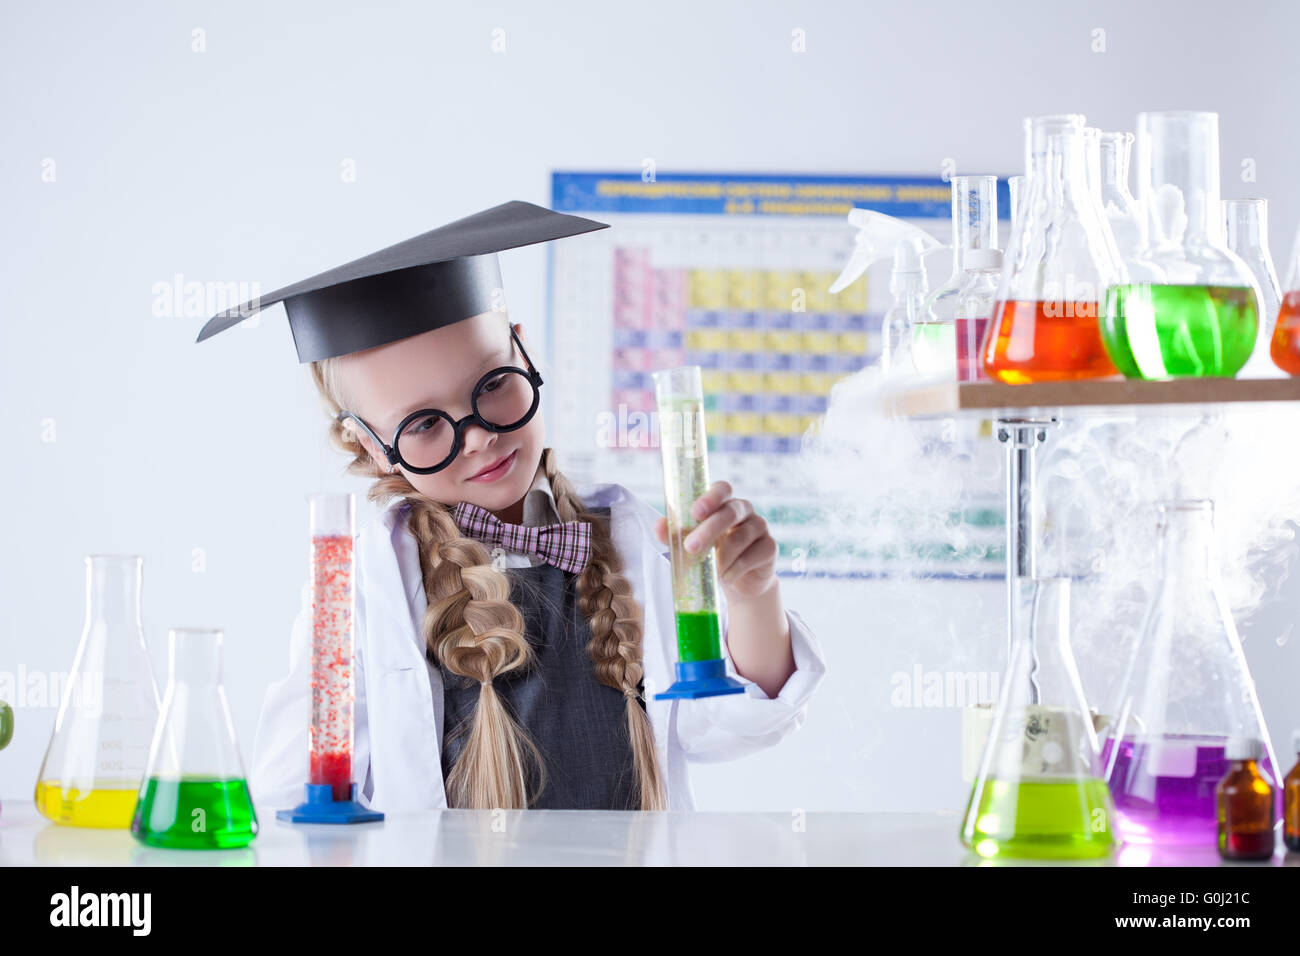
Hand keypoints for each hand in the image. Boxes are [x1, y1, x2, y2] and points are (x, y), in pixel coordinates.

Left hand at [653, 480, 777, 599]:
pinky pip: (753, 556)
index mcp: (724, 503)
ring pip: (741, 537)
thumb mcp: (691, 545)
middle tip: (691, 547)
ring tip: (712, 571)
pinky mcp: (770, 547)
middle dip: (709, 530)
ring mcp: (760, 527)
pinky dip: (736, 568)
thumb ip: (674, 534)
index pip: (722, 489)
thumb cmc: (712, 555)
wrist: (740, 582)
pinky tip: (727, 577)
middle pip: (730, 512)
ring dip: (722, 556)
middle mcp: (744, 511)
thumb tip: (657, 526)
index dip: (710, 497)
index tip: (695, 511)